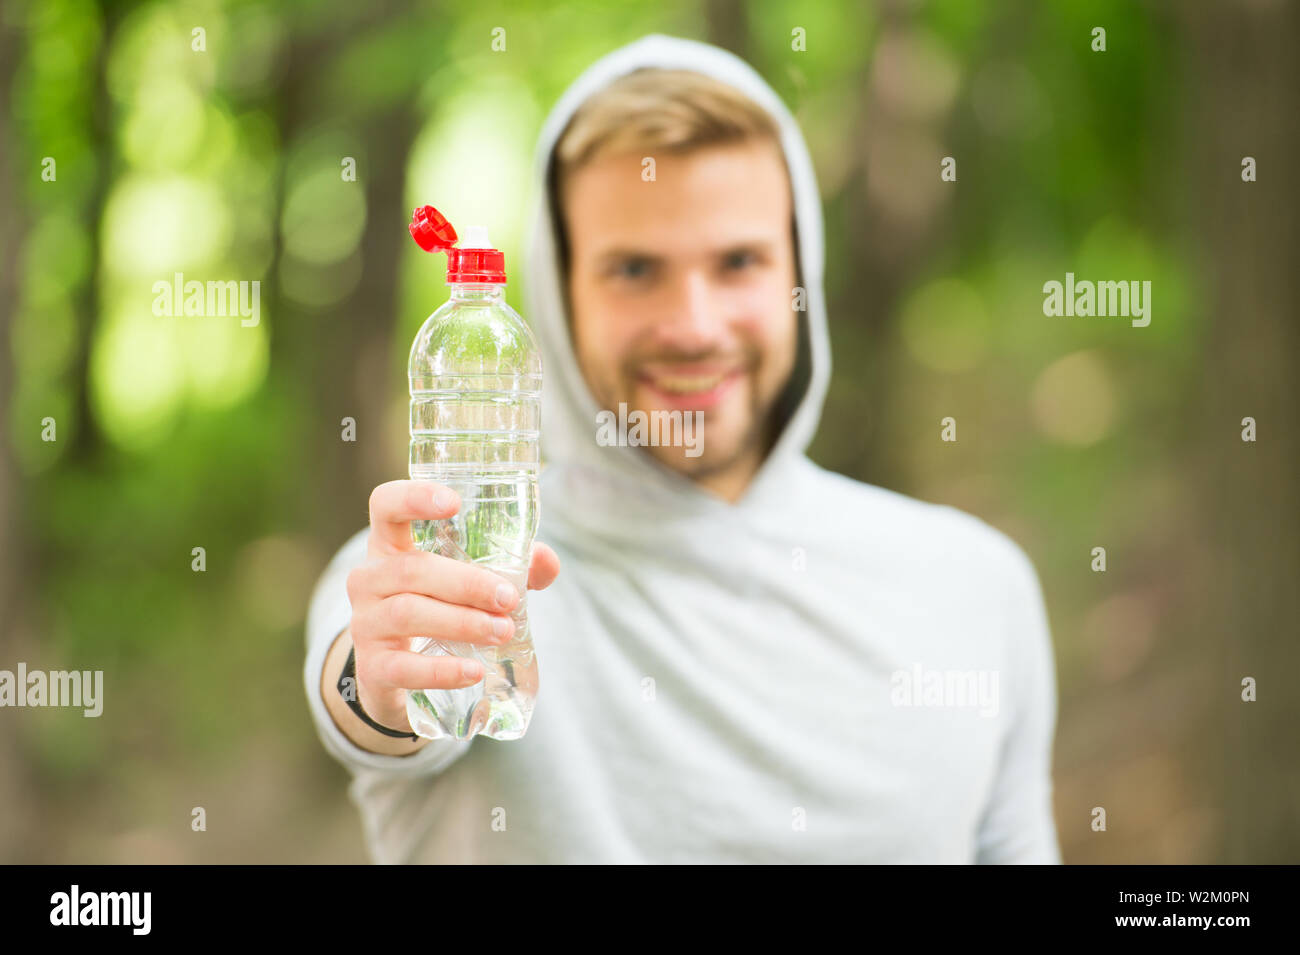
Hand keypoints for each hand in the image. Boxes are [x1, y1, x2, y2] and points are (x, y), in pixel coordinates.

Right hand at [345, 479, 560, 734]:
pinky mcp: (372, 667)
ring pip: (407, 613)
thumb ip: (511, 566)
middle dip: (466, 583)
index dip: (414, 497)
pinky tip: (474, 671)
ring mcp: (365, 623)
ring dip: (461, 622)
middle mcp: (368, 578)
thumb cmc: (439, 608)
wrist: (397, 673)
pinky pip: (403, 668)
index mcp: (391, 545)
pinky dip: (442, 670)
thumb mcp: (468, 581)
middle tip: (508, 598)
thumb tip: (545, 560)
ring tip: (501, 632)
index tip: (454, 502)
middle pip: (410, 569)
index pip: (386, 505)